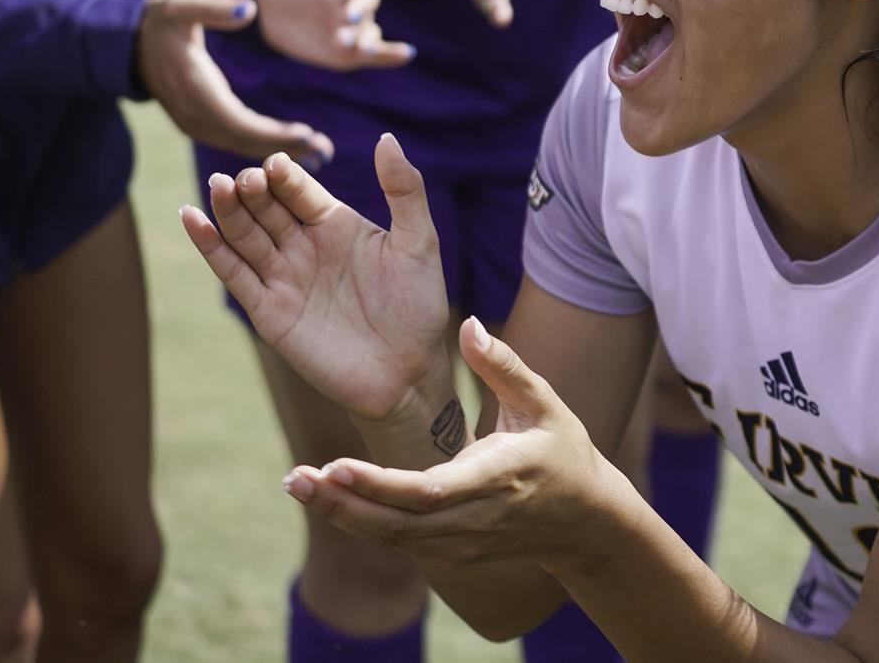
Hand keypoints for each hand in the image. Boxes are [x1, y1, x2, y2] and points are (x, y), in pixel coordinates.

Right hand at [137, 0, 332, 160]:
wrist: (126, 43)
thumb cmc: (159, 20)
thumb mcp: (182, 5)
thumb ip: (215, 7)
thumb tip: (248, 9)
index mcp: (195, 91)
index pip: (240, 123)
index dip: (274, 134)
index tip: (310, 136)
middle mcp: (193, 116)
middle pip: (244, 142)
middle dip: (284, 150)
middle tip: (325, 154)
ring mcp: (193, 123)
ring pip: (239, 145)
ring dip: (276, 151)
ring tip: (317, 155)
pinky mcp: (196, 123)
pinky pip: (232, 140)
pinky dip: (260, 144)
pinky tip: (287, 146)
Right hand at [181, 137, 455, 421]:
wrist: (407, 373)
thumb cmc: (418, 307)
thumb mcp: (418, 243)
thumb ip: (404, 191)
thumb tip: (387, 138)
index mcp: (336, 223)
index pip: (299, 189)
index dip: (286, 175)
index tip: (276, 163)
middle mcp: (304, 245)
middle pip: (266, 207)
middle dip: (253, 189)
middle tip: (245, 178)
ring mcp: (283, 276)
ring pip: (245, 234)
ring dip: (228, 210)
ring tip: (219, 186)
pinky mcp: (267, 310)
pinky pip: (232, 272)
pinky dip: (209, 246)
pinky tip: (191, 218)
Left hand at [255, 0, 414, 69]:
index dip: (360, 5)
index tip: (348, 15)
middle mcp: (354, 10)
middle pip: (367, 23)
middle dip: (361, 33)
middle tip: (346, 40)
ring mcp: (350, 33)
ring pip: (369, 41)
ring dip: (369, 47)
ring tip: (362, 52)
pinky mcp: (342, 53)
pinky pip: (368, 57)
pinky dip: (388, 57)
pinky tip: (406, 54)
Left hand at [281, 317, 617, 570]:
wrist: (584, 522)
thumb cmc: (563, 450)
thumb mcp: (544, 402)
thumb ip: (503, 365)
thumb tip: (467, 324)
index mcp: (497, 478)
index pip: (428, 491)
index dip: (378, 484)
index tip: (334, 466)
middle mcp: (475, 520)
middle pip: (397, 523)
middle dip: (341, 503)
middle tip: (293, 478)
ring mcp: (462, 544)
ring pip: (391, 537)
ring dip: (341, 513)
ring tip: (295, 484)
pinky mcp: (452, 554)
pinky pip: (398, 540)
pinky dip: (360, 521)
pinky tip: (327, 496)